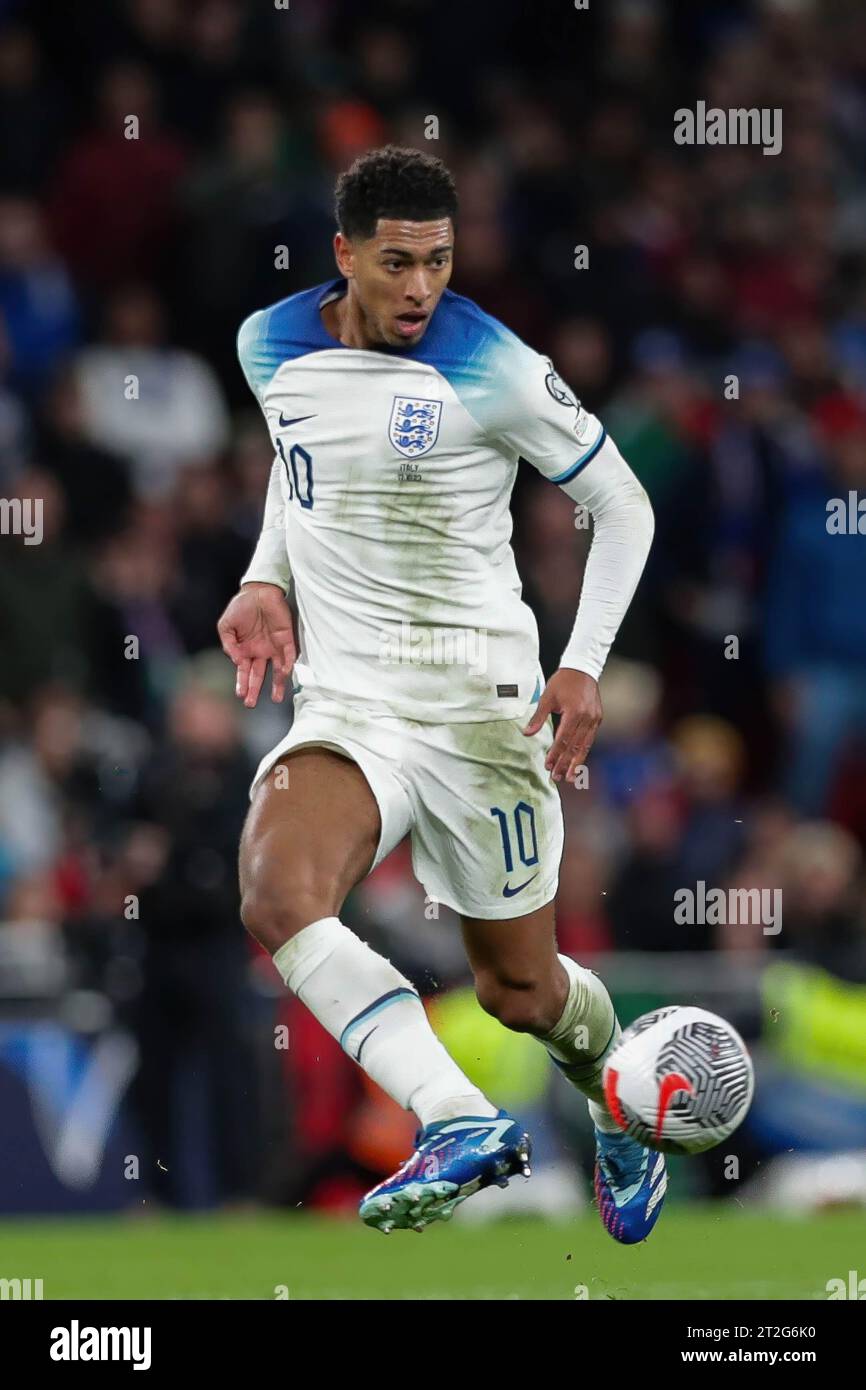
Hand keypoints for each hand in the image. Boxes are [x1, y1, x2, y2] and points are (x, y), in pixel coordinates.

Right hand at [217, 583, 296, 707]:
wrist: (258, 591)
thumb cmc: (241, 607)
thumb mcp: (226, 626)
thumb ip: (228, 644)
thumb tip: (235, 661)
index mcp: (246, 650)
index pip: (244, 671)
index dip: (242, 683)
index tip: (240, 694)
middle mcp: (260, 652)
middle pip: (258, 675)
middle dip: (254, 689)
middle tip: (251, 704)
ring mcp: (274, 647)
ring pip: (277, 670)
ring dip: (277, 685)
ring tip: (275, 699)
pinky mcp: (286, 639)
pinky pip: (289, 654)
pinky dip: (287, 664)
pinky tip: (284, 673)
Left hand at [522, 668, 601, 783]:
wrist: (582, 668)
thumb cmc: (563, 682)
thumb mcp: (547, 697)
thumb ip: (538, 717)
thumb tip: (527, 734)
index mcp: (574, 713)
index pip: (563, 739)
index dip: (555, 754)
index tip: (549, 766)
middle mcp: (587, 718)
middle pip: (575, 746)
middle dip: (566, 764)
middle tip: (558, 778)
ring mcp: (594, 719)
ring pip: (585, 746)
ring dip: (576, 763)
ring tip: (570, 777)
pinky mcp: (598, 718)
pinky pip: (590, 739)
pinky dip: (583, 752)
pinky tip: (578, 761)